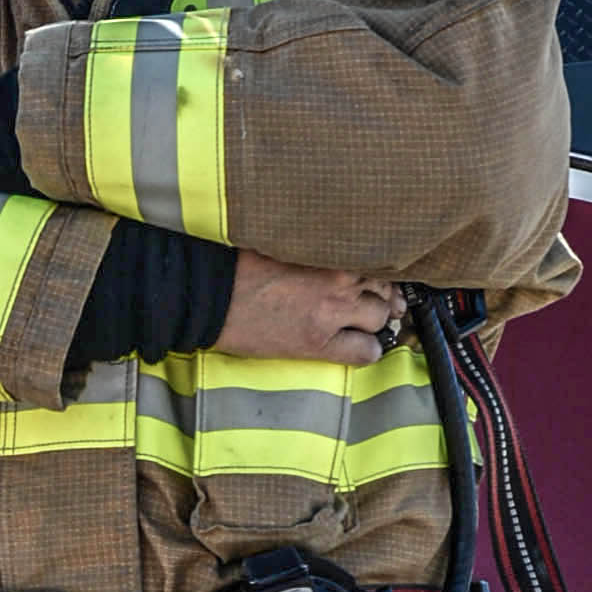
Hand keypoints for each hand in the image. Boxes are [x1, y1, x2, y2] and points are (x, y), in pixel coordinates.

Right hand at [215, 253, 406, 363]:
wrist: (208, 296)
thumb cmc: (237, 263)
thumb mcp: (282, 240)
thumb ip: (315, 242)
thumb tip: (335, 245)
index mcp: (329, 249)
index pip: (377, 258)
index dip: (376, 271)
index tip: (370, 278)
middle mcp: (339, 279)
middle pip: (384, 288)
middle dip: (378, 296)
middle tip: (366, 302)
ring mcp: (331, 314)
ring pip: (380, 318)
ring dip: (373, 322)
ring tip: (358, 323)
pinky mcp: (317, 344)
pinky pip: (366, 352)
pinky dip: (367, 350)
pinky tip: (355, 345)